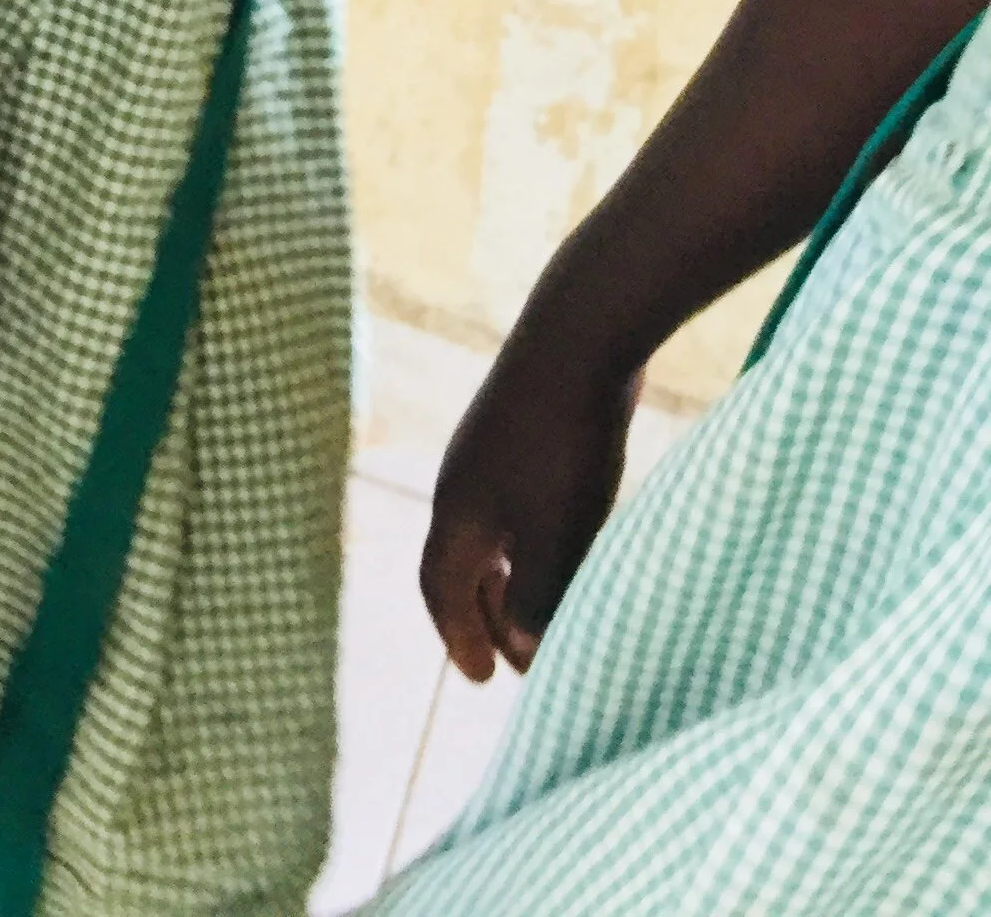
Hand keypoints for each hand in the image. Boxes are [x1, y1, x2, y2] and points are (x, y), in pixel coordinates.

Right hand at [420, 337, 639, 681]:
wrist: (576, 338)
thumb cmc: (564, 446)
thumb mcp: (554, 535)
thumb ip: (535, 597)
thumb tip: (522, 646)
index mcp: (456, 514)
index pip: (440, 589)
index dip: (458, 635)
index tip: (484, 678)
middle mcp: (459, 483)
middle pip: (457, 564)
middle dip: (483, 616)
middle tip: (515, 662)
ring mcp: (486, 451)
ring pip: (484, 533)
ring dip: (505, 580)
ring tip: (538, 613)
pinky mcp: (517, 429)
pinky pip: (507, 505)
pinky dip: (522, 542)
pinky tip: (560, 541)